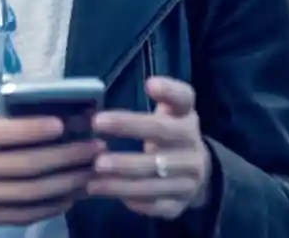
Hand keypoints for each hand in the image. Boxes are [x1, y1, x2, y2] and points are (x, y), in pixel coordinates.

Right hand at [0, 112, 103, 228]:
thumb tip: (33, 122)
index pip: (0, 134)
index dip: (34, 130)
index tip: (65, 124)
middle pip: (24, 166)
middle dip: (65, 157)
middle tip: (95, 147)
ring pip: (29, 194)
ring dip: (66, 183)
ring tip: (91, 170)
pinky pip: (21, 215)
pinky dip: (50, 206)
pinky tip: (70, 195)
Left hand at [88, 77, 212, 219]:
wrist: (196, 172)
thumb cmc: (168, 133)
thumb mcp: (166, 112)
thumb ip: (147, 101)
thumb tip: (107, 99)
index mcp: (186, 118)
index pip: (183, 100)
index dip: (168, 91)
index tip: (149, 84)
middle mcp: (193, 146)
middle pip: (161, 138)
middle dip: (130, 132)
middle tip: (97, 138)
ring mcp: (189, 178)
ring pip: (154, 178)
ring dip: (121, 179)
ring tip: (92, 177)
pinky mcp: (179, 204)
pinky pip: (154, 204)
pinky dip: (129, 199)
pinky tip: (104, 192)